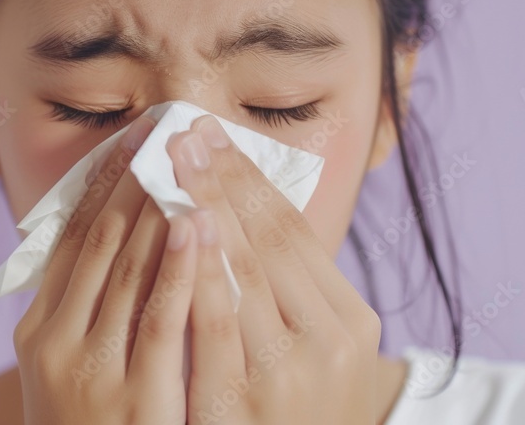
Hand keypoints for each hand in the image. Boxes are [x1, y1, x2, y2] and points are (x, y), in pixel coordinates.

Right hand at [14, 116, 199, 424]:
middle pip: (101, 240)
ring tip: (181, 152)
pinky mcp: (132, 400)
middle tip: (165, 124)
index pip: (74, 236)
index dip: (103, 183)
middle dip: (137, 177)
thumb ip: (97, 309)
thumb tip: (136, 240)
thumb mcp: (79, 366)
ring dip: (157, 204)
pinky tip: (195, 222)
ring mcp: (90, 371)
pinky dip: (176, 267)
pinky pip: (158, 320)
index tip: (132, 137)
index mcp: (39, 328)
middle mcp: (55, 341)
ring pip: (127, 268)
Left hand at [166, 115, 382, 424]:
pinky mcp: (247, 402)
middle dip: (223, 178)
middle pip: (269, 240)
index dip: (251, 179)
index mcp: (350, 322)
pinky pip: (219, 322)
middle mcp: (332, 341)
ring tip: (173, 157)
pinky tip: (178, 223)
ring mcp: (292, 373)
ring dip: (207, 205)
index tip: (217, 136)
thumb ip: (288, 293)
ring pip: (247, 269)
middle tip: (186, 128)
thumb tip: (240, 215)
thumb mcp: (310, 353)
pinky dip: (200, 267)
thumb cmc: (291, 415)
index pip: (293, 233)